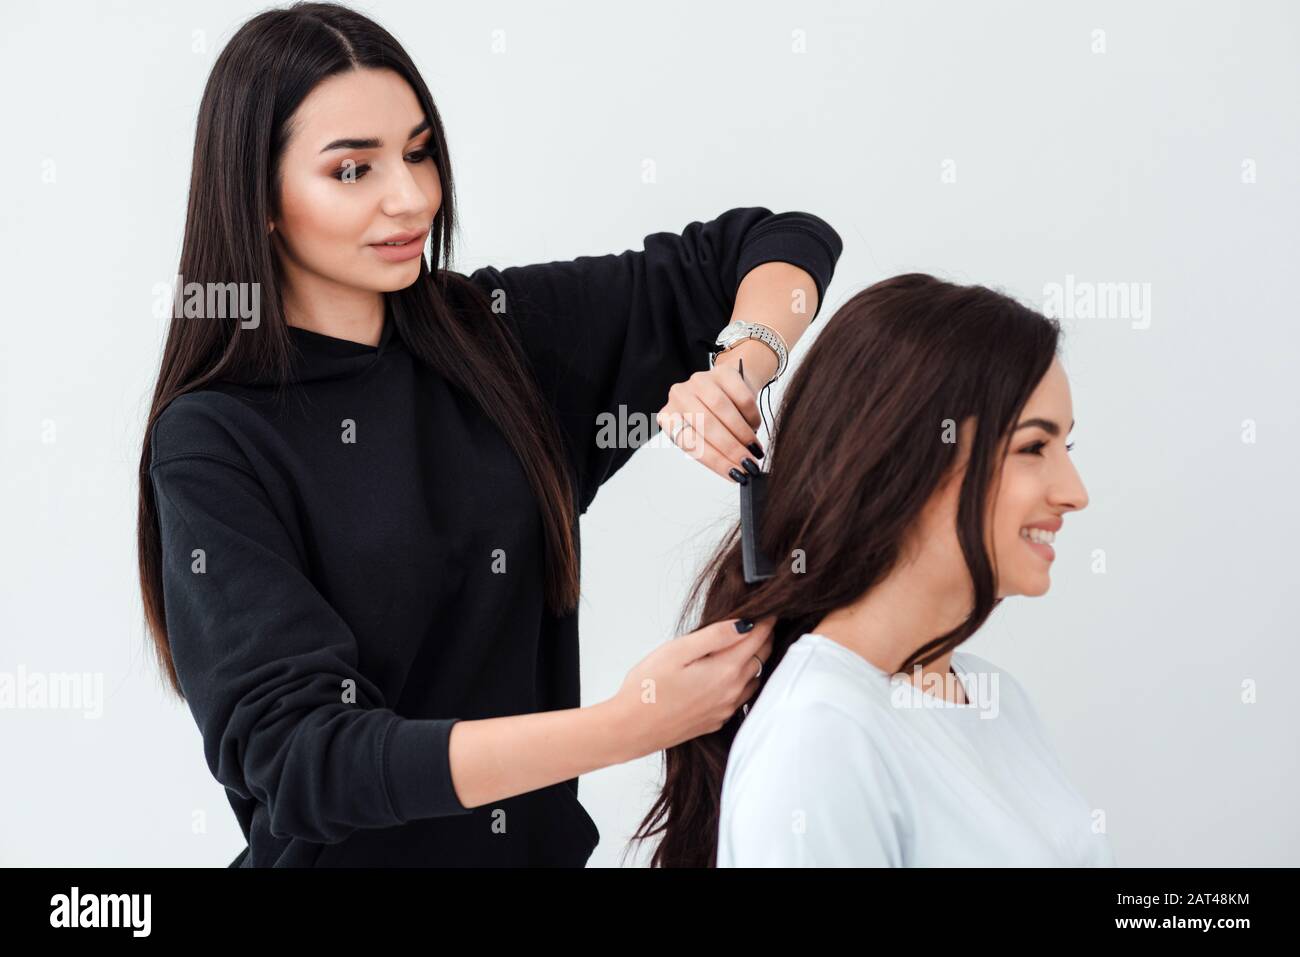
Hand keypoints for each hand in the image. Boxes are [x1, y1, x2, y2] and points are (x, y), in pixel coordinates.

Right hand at [607, 616, 776, 757]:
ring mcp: (725, 709)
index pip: (757, 639)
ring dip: (756, 660)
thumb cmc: (647, 690)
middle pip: (760, 658)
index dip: (765, 621)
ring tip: (748, 645)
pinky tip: (732, 674)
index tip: (768, 610)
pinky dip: (745, 681)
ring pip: (755, 679)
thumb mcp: (677, 651)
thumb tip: (743, 624)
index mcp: (725, 671)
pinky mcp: (716, 721)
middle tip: (762, 622)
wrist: (631, 729)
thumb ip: (714, 636)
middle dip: (764, 638)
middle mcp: (731, 692)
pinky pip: (742, 697)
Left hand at [656, 355, 765, 482]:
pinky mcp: (722, 372)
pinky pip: (740, 396)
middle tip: (749, 464)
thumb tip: (739, 473)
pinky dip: (751, 415)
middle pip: (705, 424)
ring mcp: (700, 380)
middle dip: (730, 448)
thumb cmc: (716, 418)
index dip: (715, 460)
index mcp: (669, 417)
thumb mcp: (706, 437)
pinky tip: (755, 426)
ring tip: (755, 449)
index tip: (736, 474)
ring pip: (721, 408)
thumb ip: (716, 452)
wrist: (732, 386)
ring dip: (742, 433)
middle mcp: (679, 395)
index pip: (690, 442)